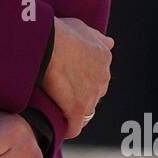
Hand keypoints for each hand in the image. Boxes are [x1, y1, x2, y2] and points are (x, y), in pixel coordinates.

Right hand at [43, 16, 113, 138]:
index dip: (82, 80)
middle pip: (93, 95)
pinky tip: (55, 128)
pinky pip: (74, 128)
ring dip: (71, 114)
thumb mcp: (82, 27)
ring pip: (84, 113)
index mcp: (104, 57)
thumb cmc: (59, 32)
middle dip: (79, 97)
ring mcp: (91, 95)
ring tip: (54, 112)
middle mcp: (102, 77)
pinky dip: (66, 129)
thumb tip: (110, 42)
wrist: (47, 42)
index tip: (67, 80)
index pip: (97, 76)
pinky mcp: (77, 109)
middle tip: (59, 94)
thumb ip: (96, 37)